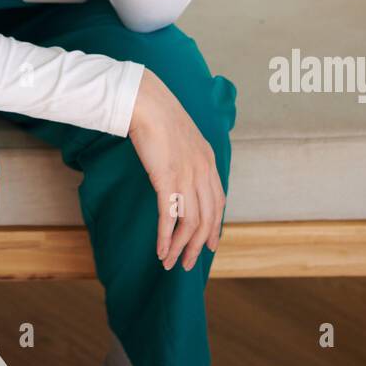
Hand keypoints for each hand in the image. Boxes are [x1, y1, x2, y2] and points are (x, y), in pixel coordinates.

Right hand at [128, 68, 225, 270]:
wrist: (147, 102)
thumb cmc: (158, 115)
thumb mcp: (182, 137)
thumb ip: (187, 155)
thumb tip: (179, 169)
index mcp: (209, 161)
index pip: (219, 203)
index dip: (214, 228)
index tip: (208, 245)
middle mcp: (203, 171)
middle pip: (207, 219)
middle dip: (197, 245)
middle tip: (187, 263)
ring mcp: (187, 176)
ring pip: (190, 223)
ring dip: (180, 247)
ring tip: (170, 262)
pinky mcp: (167, 179)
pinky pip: (170, 217)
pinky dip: (165, 237)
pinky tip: (160, 250)